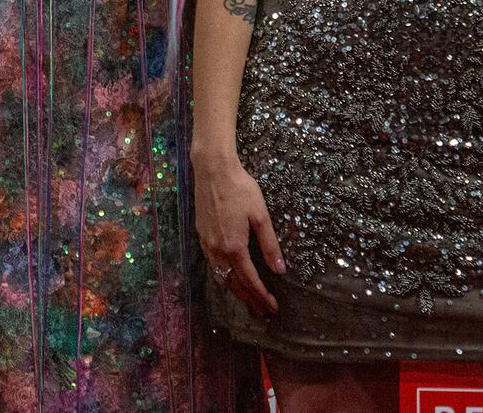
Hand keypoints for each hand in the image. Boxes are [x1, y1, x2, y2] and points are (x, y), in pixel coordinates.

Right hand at [194, 154, 285, 317]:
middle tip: (263, 313)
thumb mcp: (260, 216)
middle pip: (234, 284)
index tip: (273, 308)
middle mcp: (218, 250)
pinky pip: (214, 266)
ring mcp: (207, 244)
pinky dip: (224, 278)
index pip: (250, 280)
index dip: (262, 296)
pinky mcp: (202, 236)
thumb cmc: (240, 189)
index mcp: (234, 247)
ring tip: (249, 301)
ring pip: (221, 277)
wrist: (212, 170)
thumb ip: (270, 245)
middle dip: (250, 300)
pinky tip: (231, 277)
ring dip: (236, 291)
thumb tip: (280, 270)